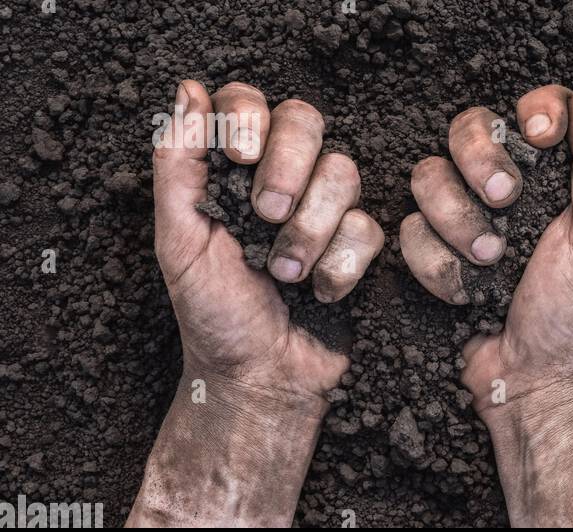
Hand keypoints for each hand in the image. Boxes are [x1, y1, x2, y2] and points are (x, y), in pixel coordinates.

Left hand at [129, 80, 382, 526]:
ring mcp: (326, 207)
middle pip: (306, 119)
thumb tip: (188, 91)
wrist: (263, 375)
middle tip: (266, 215)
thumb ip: (178, 166)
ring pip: (344, 172)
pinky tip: (320, 292)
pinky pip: (369, 227)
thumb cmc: (214, 314)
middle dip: (289, 167)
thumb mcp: (178, 240)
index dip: (250, 117)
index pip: (249, 101)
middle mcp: (282, 177)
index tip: (237, 156)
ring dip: (311, 229)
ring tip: (285, 273)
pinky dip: (340, 266)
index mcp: (232, 169)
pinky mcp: (361, 243)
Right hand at [400, 84, 572, 526]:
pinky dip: (438, 266)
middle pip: (467, 128)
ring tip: (490, 262)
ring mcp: (467, 221)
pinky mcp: (434, 256)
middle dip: (478, 158)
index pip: (535, 109)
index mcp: (559, 180)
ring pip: (428, 177)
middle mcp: (511, 192)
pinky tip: (467, 294)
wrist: (535, 386)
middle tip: (505, 198)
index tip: (539, 134)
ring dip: (457, 221)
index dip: (531, 109)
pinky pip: (409, 232)